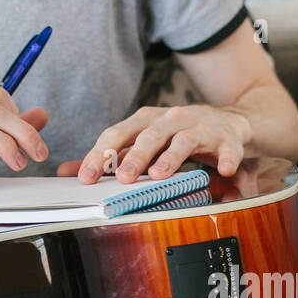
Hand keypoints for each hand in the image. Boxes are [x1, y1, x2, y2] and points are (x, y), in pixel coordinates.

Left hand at [63, 104, 250, 184]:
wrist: (229, 122)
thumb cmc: (179, 136)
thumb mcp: (143, 142)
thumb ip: (110, 159)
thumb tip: (68, 173)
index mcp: (146, 121)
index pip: (118, 135)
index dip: (101, 155)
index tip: (85, 177)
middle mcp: (171, 120)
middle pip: (149, 136)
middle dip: (135, 156)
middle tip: (123, 178)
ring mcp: (199, 128)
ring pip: (183, 141)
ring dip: (171, 158)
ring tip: (160, 175)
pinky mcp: (226, 138)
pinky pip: (226, 149)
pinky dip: (226, 158)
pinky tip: (224, 171)